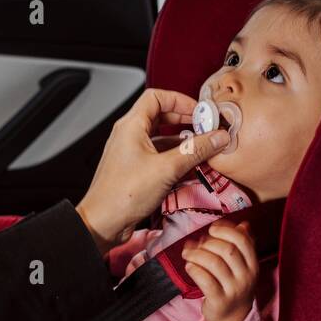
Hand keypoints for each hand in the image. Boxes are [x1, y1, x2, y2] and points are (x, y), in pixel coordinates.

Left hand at [76, 88, 229, 252]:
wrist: (103, 223)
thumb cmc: (123, 194)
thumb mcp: (167, 169)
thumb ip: (195, 150)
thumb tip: (217, 138)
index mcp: (131, 126)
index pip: (157, 97)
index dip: (180, 100)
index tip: (199, 112)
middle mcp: (129, 135)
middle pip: (160, 115)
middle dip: (184, 120)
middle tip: (204, 128)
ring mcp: (131, 152)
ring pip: (160, 137)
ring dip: (181, 141)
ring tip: (200, 149)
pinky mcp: (134, 169)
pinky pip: (157, 155)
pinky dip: (173, 157)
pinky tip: (187, 166)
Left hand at [182, 220, 258, 320]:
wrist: (232, 318)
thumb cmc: (233, 285)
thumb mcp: (243, 266)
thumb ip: (242, 245)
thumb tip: (243, 224)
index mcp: (253, 265)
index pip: (243, 241)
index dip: (226, 230)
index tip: (212, 229)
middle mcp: (246, 277)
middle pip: (227, 250)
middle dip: (208, 243)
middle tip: (195, 244)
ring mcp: (234, 290)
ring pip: (214, 263)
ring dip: (197, 254)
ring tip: (187, 253)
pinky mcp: (219, 301)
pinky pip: (205, 280)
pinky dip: (194, 270)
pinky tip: (189, 266)